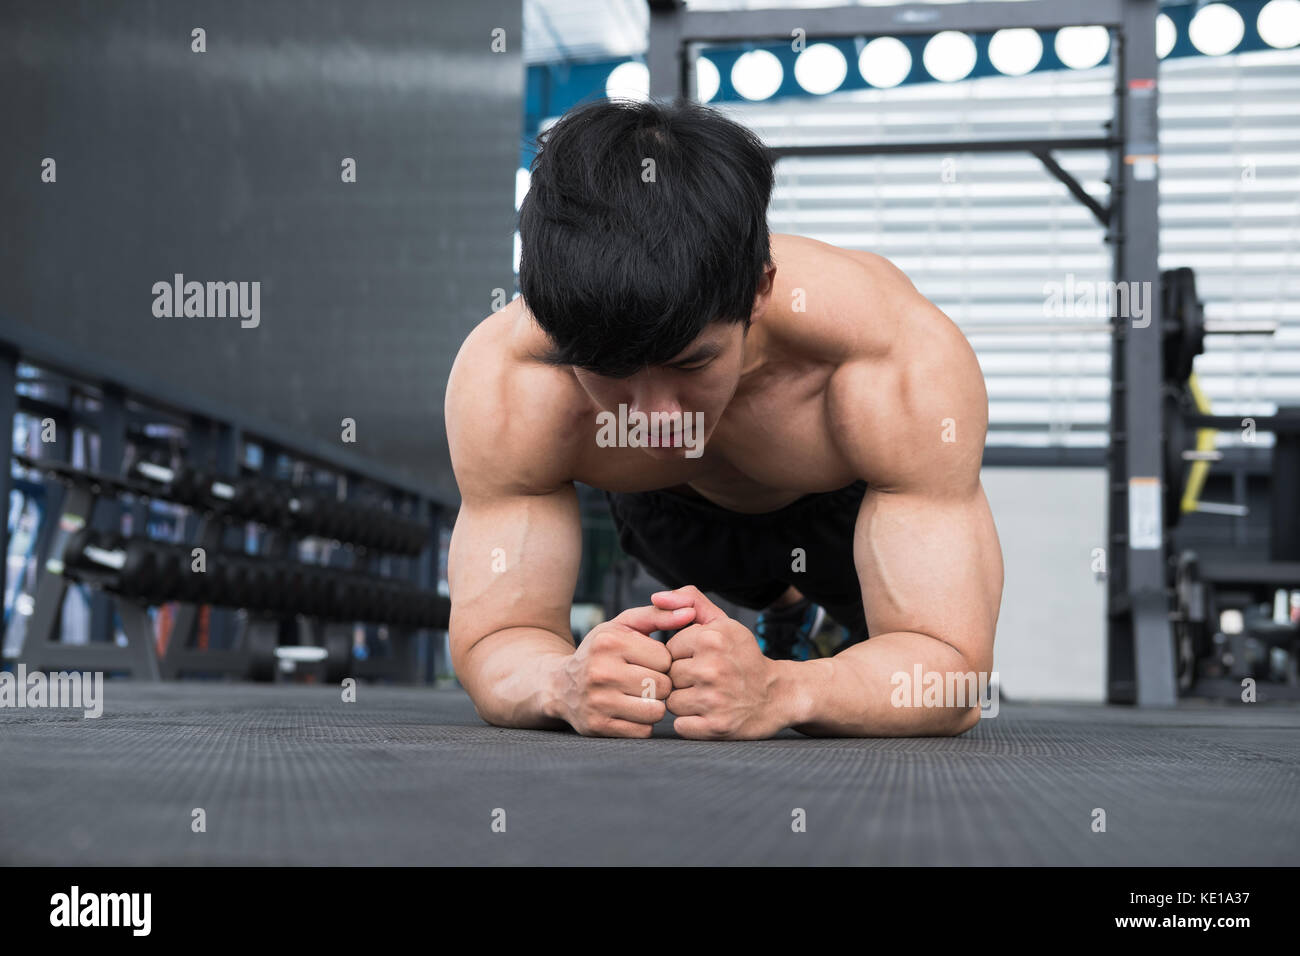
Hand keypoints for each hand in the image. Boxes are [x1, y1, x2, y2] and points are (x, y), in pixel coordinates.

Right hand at [552, 603, 694, 737]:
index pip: (665, 658)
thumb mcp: (624, 626)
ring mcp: (598, 701)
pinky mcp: (598, 726)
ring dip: (654, 705)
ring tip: (640, 696)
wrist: (560, 686)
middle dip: (661, 684)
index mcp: (609, 642)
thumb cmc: (601, 651)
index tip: (647, 661)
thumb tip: (691, 613)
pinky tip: (629, 711)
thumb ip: (659, 615)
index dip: (662, 661)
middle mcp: (601, 671)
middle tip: (645, 680)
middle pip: (663, 685)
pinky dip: (642, 723)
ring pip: (656, 711)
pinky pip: (643, 731)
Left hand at [652, 586, 790, 739]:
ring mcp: (714, 700)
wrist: (777, 694)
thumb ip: (690, 601)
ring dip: (685, 702)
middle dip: (683, 679)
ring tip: (708, 696)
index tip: (703, 659)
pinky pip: (680, 725)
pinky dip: (691, 723)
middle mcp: (712, 668)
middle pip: (670, 676)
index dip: (683, 656)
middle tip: (708, 680)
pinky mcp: (715, 727)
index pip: (668, 650)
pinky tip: (709, 714)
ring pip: (672, 702)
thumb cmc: (743, 656)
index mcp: (711, 639)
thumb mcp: (723, 622)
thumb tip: (655, 597)